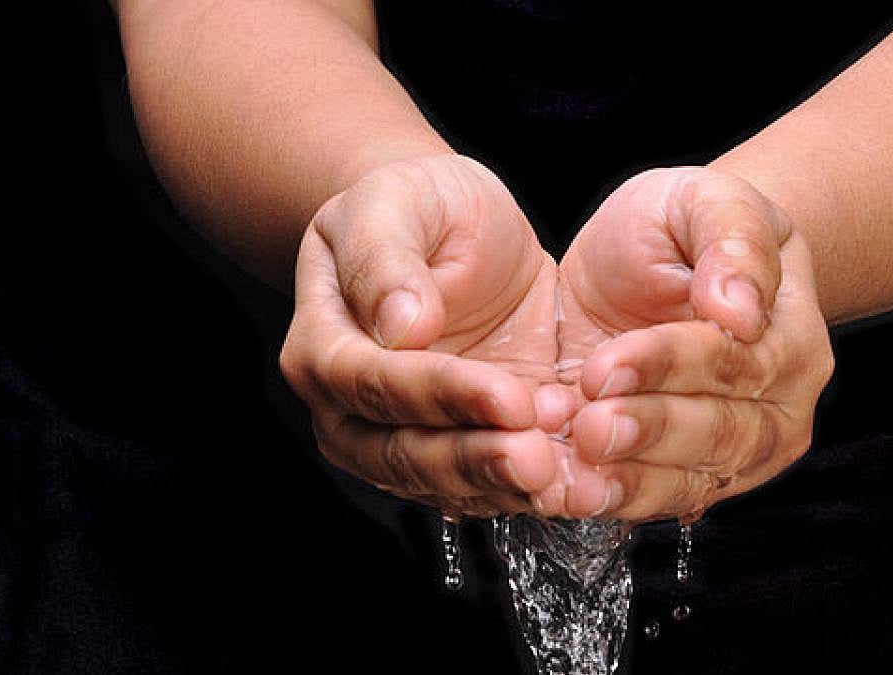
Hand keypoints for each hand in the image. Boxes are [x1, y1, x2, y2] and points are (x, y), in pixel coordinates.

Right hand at [280, 155, 562, 516]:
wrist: (459, 234)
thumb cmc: (419, 207)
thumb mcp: (397, 201)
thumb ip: (385, 258)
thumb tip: (400, 324)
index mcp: (322, 344)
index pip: (372, 384)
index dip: (439, 394)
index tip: (505, 395)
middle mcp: (350, 408)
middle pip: (398, 453)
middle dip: (472, 460)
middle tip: (536, 458)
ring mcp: (401, 438)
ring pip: (440, 484)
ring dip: (500, 484)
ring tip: (560, 471)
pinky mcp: (457, 450)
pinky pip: (481, 488)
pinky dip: (524, 490)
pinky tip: (570, 478)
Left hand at [549, 167, 833, 521]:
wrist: (654, 265)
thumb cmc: (683, 229)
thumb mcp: (705, 200)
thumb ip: (733, 240)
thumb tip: (743, 309)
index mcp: (788, 336)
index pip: (734, 361)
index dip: (669, 365)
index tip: (605, 366)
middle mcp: (777, 406)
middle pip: (718, 432)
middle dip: (648, 432)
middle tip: (588, 427)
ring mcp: (738, 452)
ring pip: (690, 479)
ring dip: (629, 482)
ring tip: (573, 480)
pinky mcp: (690, 477)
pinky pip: (656, 499)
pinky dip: (611, 500)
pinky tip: (568, 495)